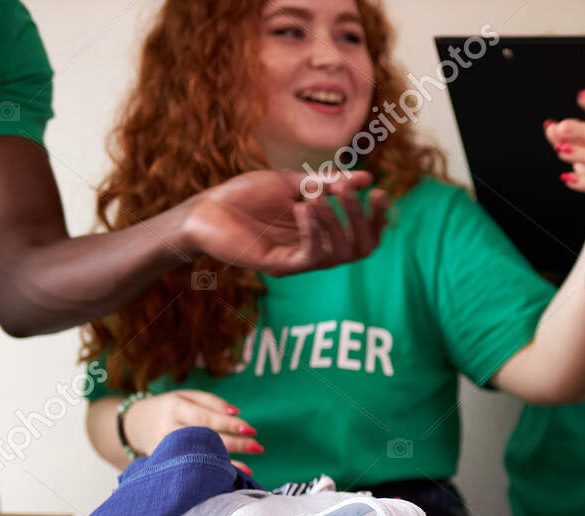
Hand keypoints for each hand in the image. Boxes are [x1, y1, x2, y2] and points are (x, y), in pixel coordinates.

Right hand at [122, 389, 262, 475]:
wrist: (135, 424)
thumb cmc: (169, 408)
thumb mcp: (186, 396)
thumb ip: (211, 402)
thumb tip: (236, 412)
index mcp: (175, 408)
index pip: (206, 418)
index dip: (229, 424)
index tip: (251, 430)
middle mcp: (168, 429)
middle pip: (205, 438)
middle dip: (234, 444)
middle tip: (258, 447)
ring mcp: (165, 448)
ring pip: (198, 457)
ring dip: (225, 464)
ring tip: (248, 469)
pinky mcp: (164, 463)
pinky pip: (191, 468)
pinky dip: (210, 474)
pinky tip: (227, 478)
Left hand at [179, 170, 388, 277]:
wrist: (205, 208)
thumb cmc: (245, 196)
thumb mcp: (292, 183)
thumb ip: (328, 183)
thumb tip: (366, 178)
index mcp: (320, 236)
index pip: (363, 237)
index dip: (376, 219)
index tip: (379, 192)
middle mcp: (314, 253)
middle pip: (359, 250)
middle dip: (362, 220)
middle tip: (354, 192)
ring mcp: (297, 262)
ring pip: (338, 255)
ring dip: (336, 222)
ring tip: (321, 194)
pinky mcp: (278, 266)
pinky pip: (309, 256)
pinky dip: (314, 232)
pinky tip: (306, 207)